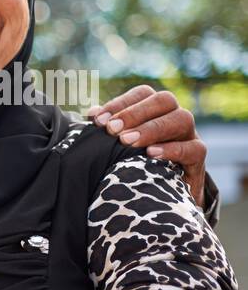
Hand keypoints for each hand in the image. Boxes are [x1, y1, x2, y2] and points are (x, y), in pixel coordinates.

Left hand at [89, 85, 205, 205]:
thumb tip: (92, 114)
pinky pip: (194, 148)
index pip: (143, 93)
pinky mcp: (197, 160)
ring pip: (181, 118)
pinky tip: (150, 154)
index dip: (120, 103)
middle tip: (112, 130)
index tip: (97, 120)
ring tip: (127, 141)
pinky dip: (172, 149)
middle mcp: (175, 118)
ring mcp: (189, 136)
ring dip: (151, 128)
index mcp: (155, 111)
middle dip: (135, 113)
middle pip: (164, 100)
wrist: (163, 196)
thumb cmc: (136, 164)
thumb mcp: (121, 147)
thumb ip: (110, 130)